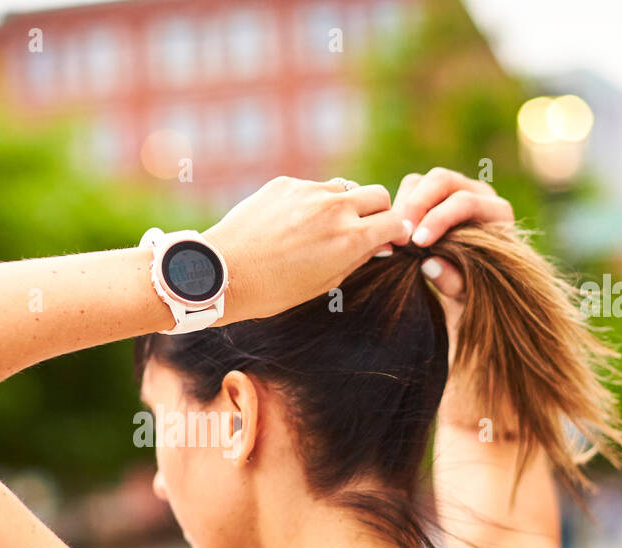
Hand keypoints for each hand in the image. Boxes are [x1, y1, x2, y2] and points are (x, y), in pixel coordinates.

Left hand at [202, 176, 408, 323]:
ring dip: (342, 205)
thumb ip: (357, 258)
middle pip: (377, 195)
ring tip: (321, 229)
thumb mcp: (324, 283)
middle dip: (377, 212)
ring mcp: (309, 191)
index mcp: (351, 237)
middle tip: (364, 228)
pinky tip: (290, 225)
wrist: (224, 273)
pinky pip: (311, 188)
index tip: (392, 239)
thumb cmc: (274, 289)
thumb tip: (379, 243)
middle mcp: (336, 207)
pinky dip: (310, 202)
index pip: (396, 221)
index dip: (397, 231)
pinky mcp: (285, 183)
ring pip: (343, 189)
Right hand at [392, 167, 513, 305]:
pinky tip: (393, 234)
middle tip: (399, 235)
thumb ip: (453, 281)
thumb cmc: (471, 289)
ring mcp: (452, 190)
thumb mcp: (466, 293)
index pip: (465, 202)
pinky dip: (396, 209)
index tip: (418, 243)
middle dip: (416, 205)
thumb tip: (429, 264)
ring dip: (402, 207)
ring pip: (420, 182)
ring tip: (394, 237)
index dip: (439, 219)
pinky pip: (407, 191)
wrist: (467, 286)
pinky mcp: (430, 195)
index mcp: (496, 212)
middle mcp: (476, 193)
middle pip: (442, 180)